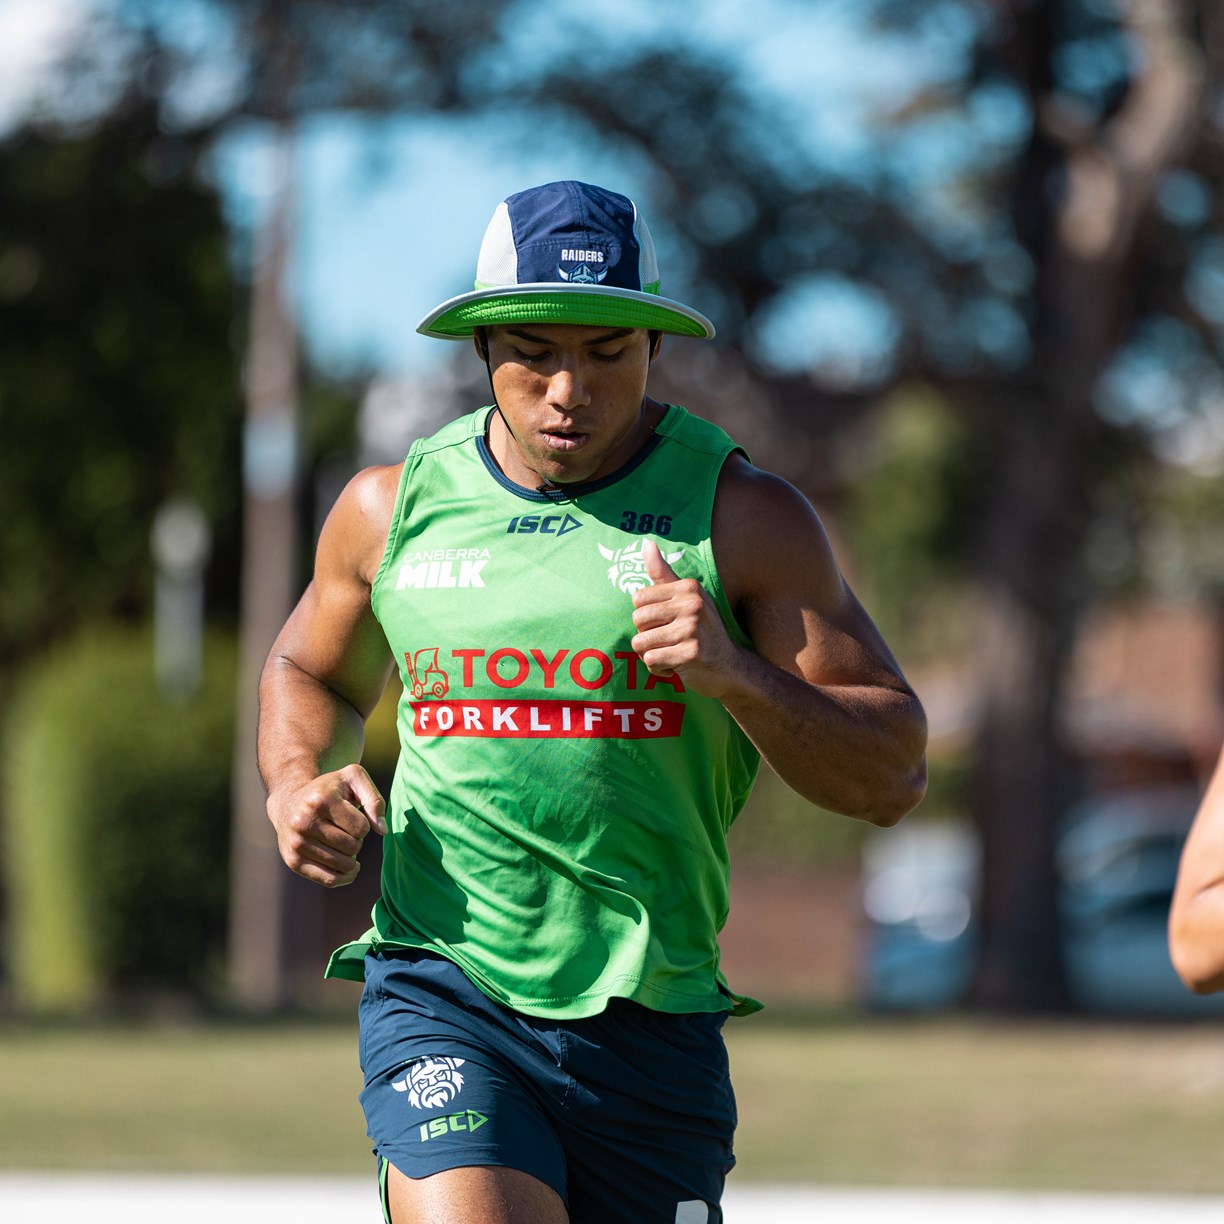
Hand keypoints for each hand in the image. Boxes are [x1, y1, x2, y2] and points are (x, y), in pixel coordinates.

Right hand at [267, 763, 385, 887]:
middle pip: (352, 847)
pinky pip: (329, 880)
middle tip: (345, 831)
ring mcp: (297, 844)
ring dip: (350, 858)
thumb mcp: (353, 779)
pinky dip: (344, 877)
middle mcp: (304, 822)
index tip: (352, 816)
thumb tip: (383, 830)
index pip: (361, 828)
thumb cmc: (328, 790)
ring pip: (343, 866)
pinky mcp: (293, 861)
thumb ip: (374, 800)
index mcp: (321, 800)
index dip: (364, 824)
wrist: (288, 801)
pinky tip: (347, 866)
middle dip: (356, 841)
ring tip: (342, 844)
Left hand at [630, 539, 741, 699]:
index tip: (668, 622)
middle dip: (647, 636)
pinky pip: (651, 661)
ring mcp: (692, 630)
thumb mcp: (687, 598)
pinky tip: (677, 666)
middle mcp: (692, 605)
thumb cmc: (702, 630)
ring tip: (673, 653)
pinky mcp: (690, 654)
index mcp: (689, 588)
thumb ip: (663, 573)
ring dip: (651, 654)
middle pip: (637, 620)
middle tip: (671, 641)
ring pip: (640, 643)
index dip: (646, 616)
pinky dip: (659, 669)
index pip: (638, 598)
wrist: (730, 667)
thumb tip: (647, 543)